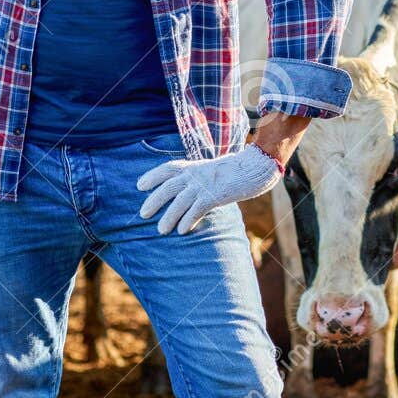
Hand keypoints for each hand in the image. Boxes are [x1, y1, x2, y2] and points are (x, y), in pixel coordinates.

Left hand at [136, 144, 281, 234]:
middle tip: (143, 215)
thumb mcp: (214, 170)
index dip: (152, 176)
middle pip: (168, 187)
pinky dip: (187, 220)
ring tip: (161, 230)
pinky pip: (196, 209)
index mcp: (194, 166)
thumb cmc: (237, 171)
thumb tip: (190, 194)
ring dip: (169, 216)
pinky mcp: (215, 195)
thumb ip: (200, 179)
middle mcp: (196, 173)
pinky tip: (182, 230)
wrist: (257, 166)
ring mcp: (205, 184)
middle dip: (154, 201)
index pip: (168, 168)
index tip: (140, 186)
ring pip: (179, 201)